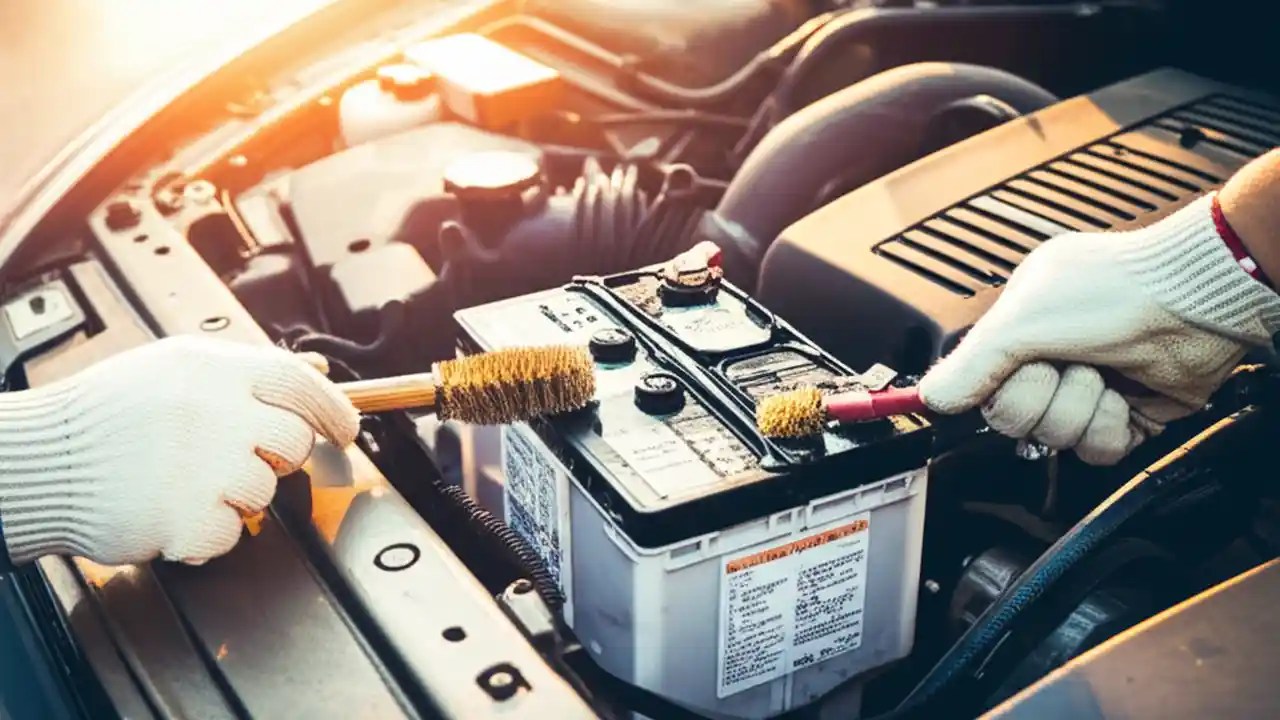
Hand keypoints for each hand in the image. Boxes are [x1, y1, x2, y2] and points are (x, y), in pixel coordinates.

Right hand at [1, 336, 358, 565]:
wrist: (41, 459)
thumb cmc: (107, 415)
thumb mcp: (176, 368)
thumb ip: (246, 371)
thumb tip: (317, 369)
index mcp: (216, 370)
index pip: (302, 385)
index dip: (334, 409)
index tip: (345, 428)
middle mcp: (218, 412)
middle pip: (294, 442)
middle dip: (279, 456)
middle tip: (240, 458)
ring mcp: (206, 466)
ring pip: (265, 491)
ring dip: (235, 494)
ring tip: (185, 479)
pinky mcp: (190, 515)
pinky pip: (230, 533)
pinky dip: (206, 530)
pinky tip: (171, 507)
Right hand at [919, 195, 1279, 464]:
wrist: (1194, 304)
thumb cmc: (1115, 291)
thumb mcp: (1022, 320)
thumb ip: (970, 365)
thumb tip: (930, 399)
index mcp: (1019, 328)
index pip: (980, 385)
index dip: (996, 389)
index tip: (1013, 373)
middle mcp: (1051, 357)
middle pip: (1016, 418)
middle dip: (1045, 397)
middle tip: (1065, 364)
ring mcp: (1088, 388)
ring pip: (1056, 438)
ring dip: (1082, 409)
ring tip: (1103, 372)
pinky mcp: (1124, 415)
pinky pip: (1095, 450)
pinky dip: (1112, 427)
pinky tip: (1125, 395)